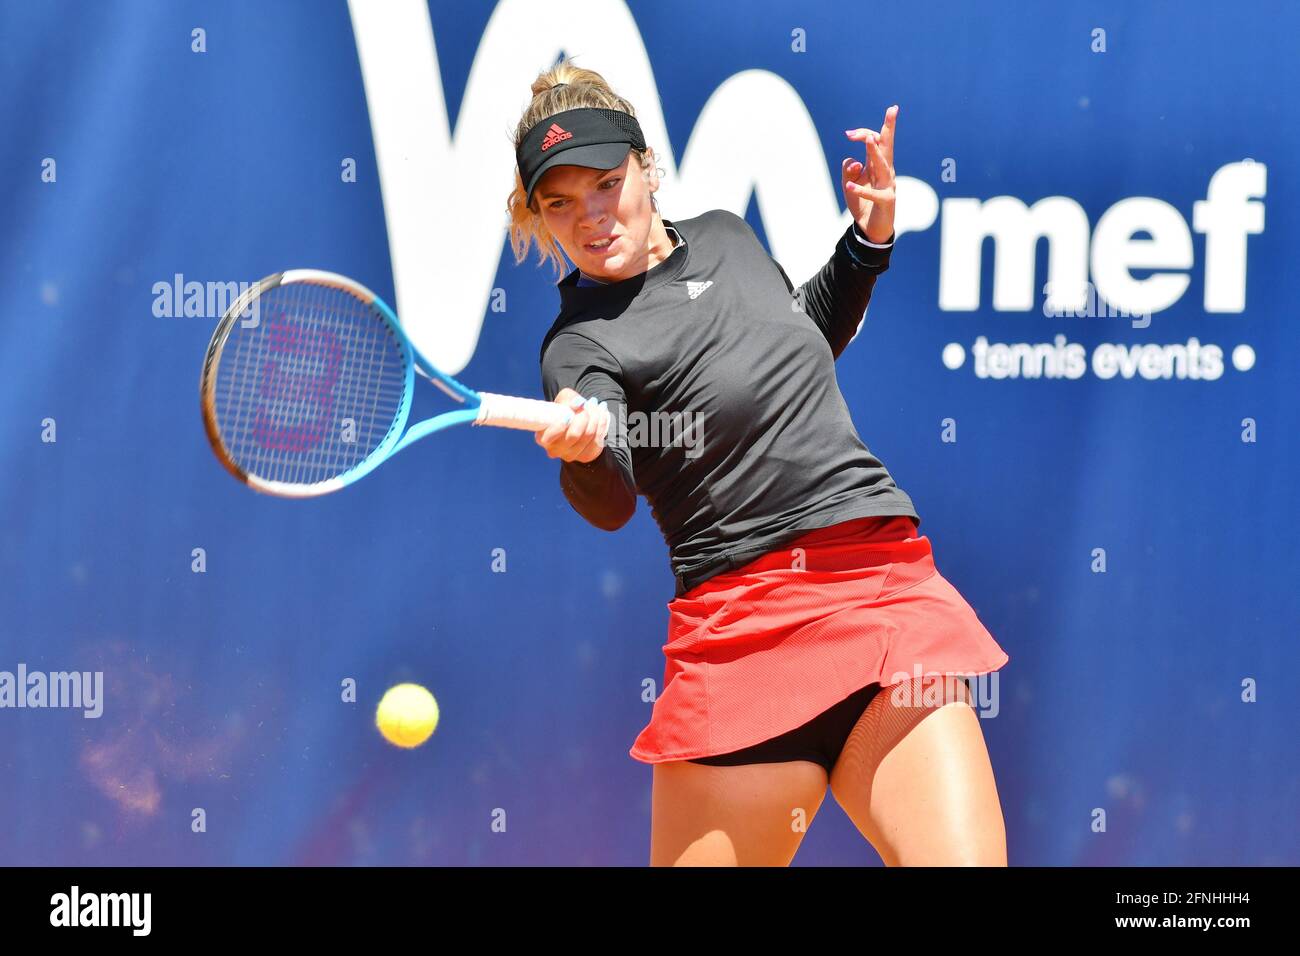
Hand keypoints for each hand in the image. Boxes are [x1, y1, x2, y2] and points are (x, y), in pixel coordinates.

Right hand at [535, 388, 610, 463]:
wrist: (577, 420)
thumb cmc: (565, 410)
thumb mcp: (563, 400)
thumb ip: (569, 399)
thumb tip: (579, 403)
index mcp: (543, 437)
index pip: (550, 436)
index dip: (561, 425)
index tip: (569, 413)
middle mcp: (554, 450)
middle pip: (574, 435)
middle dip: (585, 415)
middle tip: (591, 402)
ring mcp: (570, 455)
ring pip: (588, 435)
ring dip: (596, 417)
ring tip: (598, 404)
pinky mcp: (585, 456)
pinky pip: (597, 441)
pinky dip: (602, 425)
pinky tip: (602, 414)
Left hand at [843, 104, 897, 243]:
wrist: (871, 229)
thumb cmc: (862, 203)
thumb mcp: (850, 183)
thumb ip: (848, 170)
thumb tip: (853, 161)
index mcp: (878, 164)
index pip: (874, 142)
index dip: (863, 135)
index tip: (848, 134)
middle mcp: (886, 171)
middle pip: (888, 146)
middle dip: (890, 127)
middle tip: (892, 109)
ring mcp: (888, 185)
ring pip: (883, 165)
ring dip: (874, 153)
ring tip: (867, 140)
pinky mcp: (886, 201)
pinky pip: (873, 194)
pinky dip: (861, 190)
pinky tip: (849, 186)